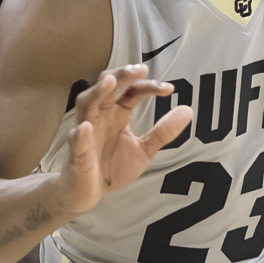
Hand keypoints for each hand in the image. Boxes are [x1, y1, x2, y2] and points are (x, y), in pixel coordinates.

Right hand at [59, 65, 191, 216]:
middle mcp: (100, 116)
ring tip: (109, 82)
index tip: (169, 89)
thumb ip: (163, 131)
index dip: (149, 86)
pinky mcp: (76, 153)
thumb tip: (188, 110)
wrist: (90, 193)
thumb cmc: (113, 166)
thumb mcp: (145, 149)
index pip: (132, 90)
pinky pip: (75, 141)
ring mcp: (86, 132)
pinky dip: (80, 134)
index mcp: (117, 113)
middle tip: (139, 69)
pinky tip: (86, 128)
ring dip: (97, 92)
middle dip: (121, 74)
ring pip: (86, 104)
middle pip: (107, 86)